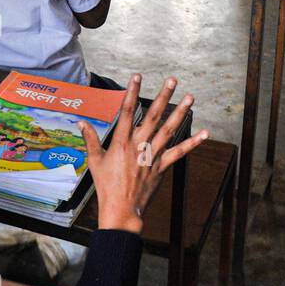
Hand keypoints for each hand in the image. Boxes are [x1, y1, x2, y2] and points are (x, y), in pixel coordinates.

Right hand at [80, 74, 207, 233]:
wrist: (121, 209)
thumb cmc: (106, 186)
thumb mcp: (94, 161)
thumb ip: (89, 139)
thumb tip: (80, 123)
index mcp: (121, 142)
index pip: (126, 111)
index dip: (132, 92)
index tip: (137, 77)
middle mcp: (139, 145)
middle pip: (152, 116)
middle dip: (163, 96)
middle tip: (172, 80)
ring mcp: (152, 155)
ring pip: (169, 130)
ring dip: (180, 112)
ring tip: (189, 97)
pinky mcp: (162, 166)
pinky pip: (179, 152)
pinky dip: (192, 143)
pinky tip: (204, 133)